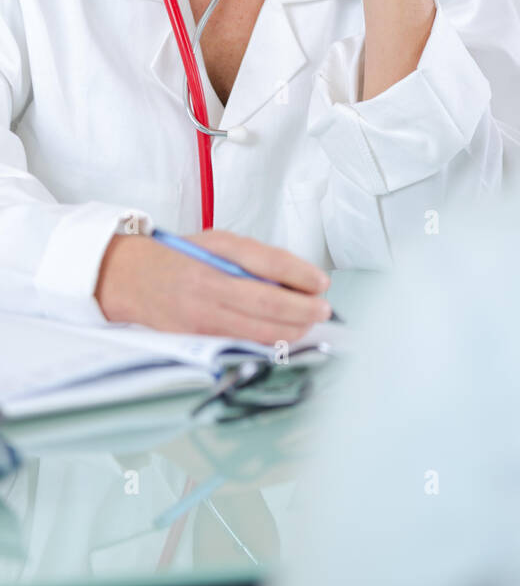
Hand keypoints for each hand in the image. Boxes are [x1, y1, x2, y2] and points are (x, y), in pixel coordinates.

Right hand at [95, 228, 332, 343]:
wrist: (129, 278)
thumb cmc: (180, 256)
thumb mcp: (217, 242)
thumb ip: (254, 258)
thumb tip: (297, 279)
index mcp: (215, 254)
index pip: (268, 264)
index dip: (301, 275)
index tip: (322, 282)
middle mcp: (208, 286)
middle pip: (268, 304)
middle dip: (304, 310)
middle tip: (324, 310)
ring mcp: (202, 317)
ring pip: (258, 332)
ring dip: (292, 331)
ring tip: (309, 324)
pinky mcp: (197, 339)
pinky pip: (242, 344)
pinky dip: (268, 342)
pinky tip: (283, 337)